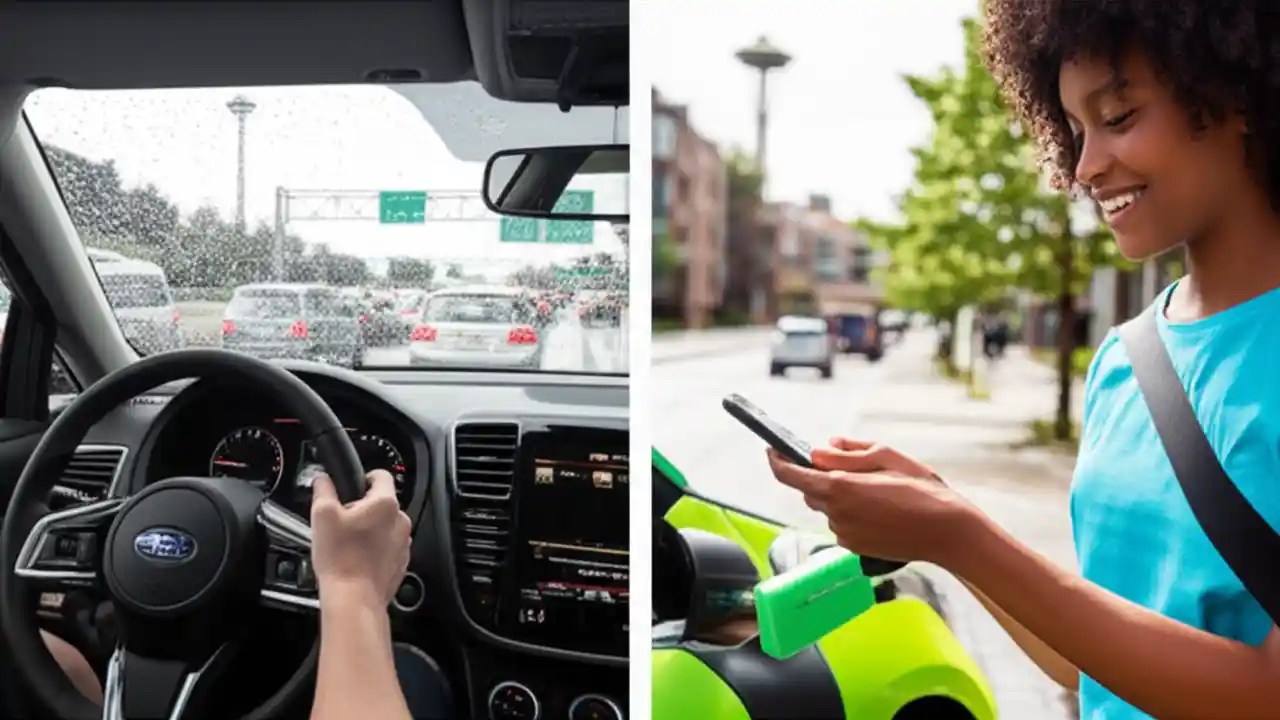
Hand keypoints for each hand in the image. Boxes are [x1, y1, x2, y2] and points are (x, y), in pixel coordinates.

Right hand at [310, 469, 411, 607]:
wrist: (354, 598)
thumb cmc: (340, 559)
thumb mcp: (322, 515)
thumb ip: (323, 489)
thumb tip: (323, 479)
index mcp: (385, 503)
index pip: (381, 475)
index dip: (364, 477)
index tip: (353, 487)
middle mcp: (400, 521)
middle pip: (382, 503)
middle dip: (363, 508)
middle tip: (342, 521)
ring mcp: (403, 543)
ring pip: (386, 526)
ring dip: (370, 529)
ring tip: (348, 543)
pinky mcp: (401, 562)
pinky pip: (389, 547)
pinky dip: (376, 549)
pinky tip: (357, 558)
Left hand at [766, 440, 977, 567]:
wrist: (948, 532)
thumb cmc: (922, 489)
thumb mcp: (885, 456)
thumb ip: (847, 453)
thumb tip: (820, 450)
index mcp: (840, 487)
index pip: (790, 475)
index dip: (777, 461)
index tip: (771, 451)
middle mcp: (836, 513)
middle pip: (810, 491)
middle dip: (820, 476)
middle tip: (848, 465)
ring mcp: (844, 534)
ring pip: (828, 507)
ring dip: (839, 495)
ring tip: (876, 488)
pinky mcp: (855, 547)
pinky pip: (842, 523)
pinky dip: (851, 512)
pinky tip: (880, 508)